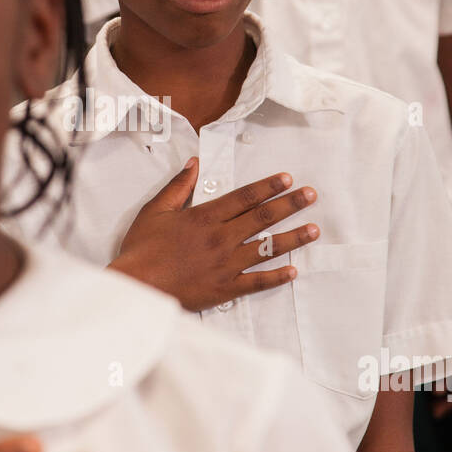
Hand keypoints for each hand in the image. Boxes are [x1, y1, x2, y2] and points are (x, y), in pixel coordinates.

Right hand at [110, 157, 318, 311]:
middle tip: (311, 196)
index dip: (268, 186)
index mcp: (205, 217)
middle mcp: (221, 238)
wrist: (137, 286)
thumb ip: (178, 186)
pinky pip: (257, 282)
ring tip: (314, 230)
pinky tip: (294, 271)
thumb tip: (194, 163)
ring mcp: (226, 264)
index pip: (245, 197)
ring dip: (293, 238)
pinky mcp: (225, 288)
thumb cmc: (142, 249)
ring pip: (267, 248)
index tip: (288, 179)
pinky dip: (277, 277)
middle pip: (263, 218)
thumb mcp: (156, 210)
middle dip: (290, 205)